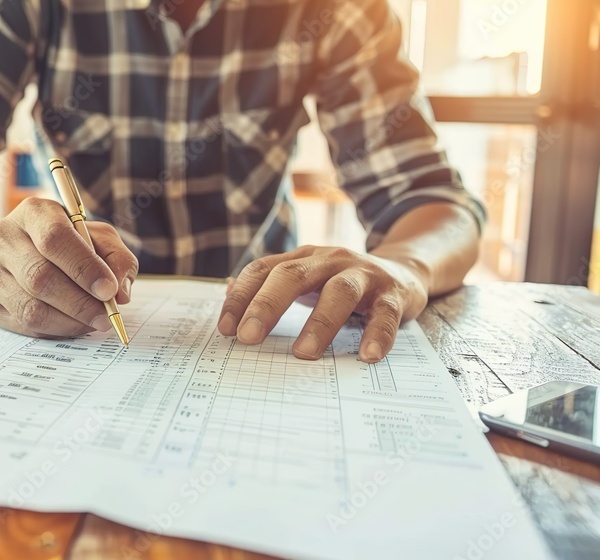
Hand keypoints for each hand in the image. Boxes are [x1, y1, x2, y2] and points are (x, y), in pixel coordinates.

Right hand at [0, 198, 137, 337]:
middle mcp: (4, 238)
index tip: (109, 289)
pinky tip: (72, 324)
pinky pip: (23, 325)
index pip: (55, 238)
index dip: (84, 267)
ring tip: (93, 322)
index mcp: (33, 212)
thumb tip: (119, 292)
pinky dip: (54, 330)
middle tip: (106, 315)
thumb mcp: (95, 237)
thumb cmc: (64, 243)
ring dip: (69, 321)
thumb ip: (115, 257)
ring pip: (30, 307)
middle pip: (40, 277)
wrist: (14, 253)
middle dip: (80, 302)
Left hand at [218, 246, 429, 362]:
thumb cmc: (342, 283)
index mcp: (303, 258)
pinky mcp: (393, 293)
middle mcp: (329, 260)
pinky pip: (385, 313)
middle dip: (267, 305)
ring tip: (303, 353)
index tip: (224, 329)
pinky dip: (377, 334)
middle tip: (248, 337)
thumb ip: (269, 284)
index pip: (263, 271)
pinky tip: (367, 355)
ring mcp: (363, 275)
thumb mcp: (306, 278)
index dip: (241, 297)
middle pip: (293, 275)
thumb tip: (227, 293)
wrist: (404, 272)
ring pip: (339, 293)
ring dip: (319, 323)